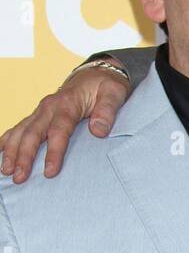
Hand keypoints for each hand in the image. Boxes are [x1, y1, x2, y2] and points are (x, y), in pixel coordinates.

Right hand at [0, 62, 132, 182]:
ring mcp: (41, 110)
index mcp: (68, 104)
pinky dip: (8, 140)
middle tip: (19, 177)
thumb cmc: (106, 86)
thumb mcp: (114, 94)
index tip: (49, 172)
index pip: (58, 131)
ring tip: (6, 171)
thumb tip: (98, 131)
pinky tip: (1, 153)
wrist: (96, 74)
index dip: (53, 152)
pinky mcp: (39, 114)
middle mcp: (49, 106)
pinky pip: (20, 127)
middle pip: (33, 133)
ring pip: (22, 131)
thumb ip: (107, 111)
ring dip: (12, 151)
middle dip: (24, 156)